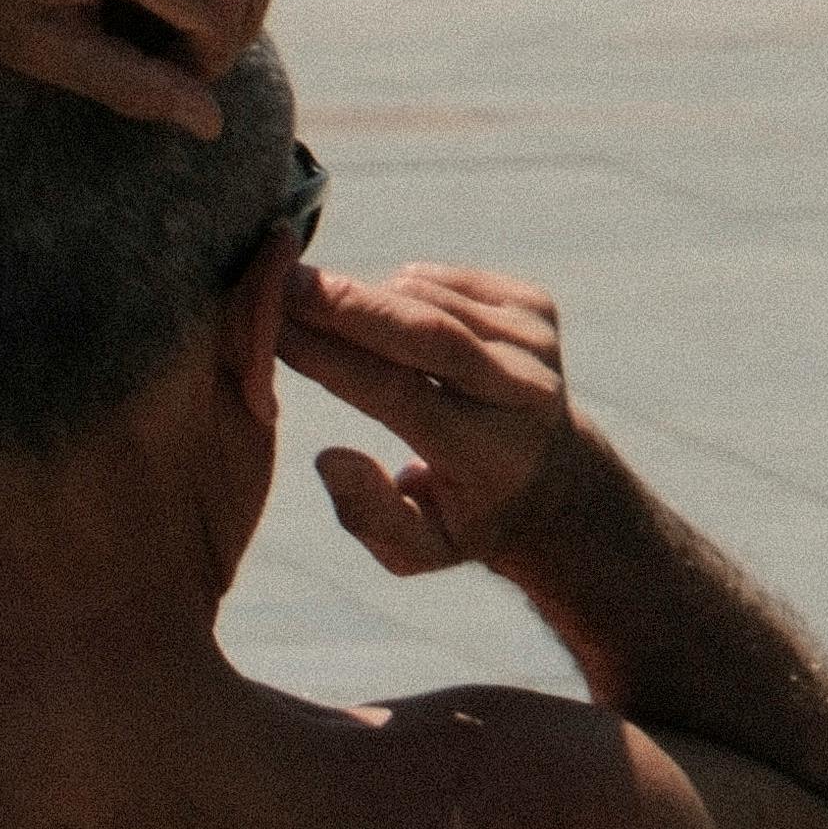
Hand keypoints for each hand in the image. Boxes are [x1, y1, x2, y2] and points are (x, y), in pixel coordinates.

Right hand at [288, 257, 574, 580]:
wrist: (556, 480)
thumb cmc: (463, 517)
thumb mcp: (417, 549)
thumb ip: (369, 514)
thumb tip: (328, 457)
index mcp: (489, 454)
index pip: (400, 394)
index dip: (331, 360)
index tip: (271, 334)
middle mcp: (524, 391)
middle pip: (424, 331)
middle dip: (345, 304)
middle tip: (277, 280)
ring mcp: (535, 342)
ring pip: (425, 297)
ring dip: (364, 301)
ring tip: (323, 318)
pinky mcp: (536, 307)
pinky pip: (440, 279)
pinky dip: (398, 291)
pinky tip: (391, 323)